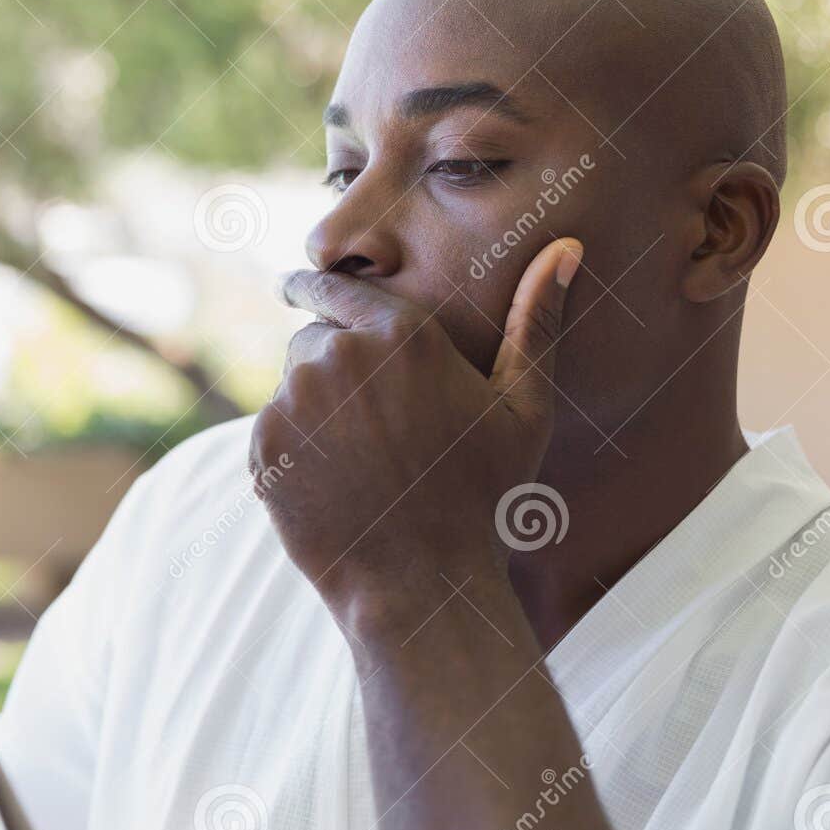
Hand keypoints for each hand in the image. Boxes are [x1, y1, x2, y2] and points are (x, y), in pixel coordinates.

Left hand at [250, 238, 582, 625]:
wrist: (423, 583)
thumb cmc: (483, 496)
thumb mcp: (523, 409)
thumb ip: (535, 322)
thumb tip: (564, 247)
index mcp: (400, 335)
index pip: (335, 290)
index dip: (311, 287)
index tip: (291, 284)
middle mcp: (339, 356)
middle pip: (313, 342)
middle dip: (332, 370)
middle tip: (371, 427)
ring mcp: (295, 401)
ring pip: (290, 386)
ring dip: (312, 409)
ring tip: (359, 461)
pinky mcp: (265, 446)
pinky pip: (272, 431)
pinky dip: (292, 450)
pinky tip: (333, 484)